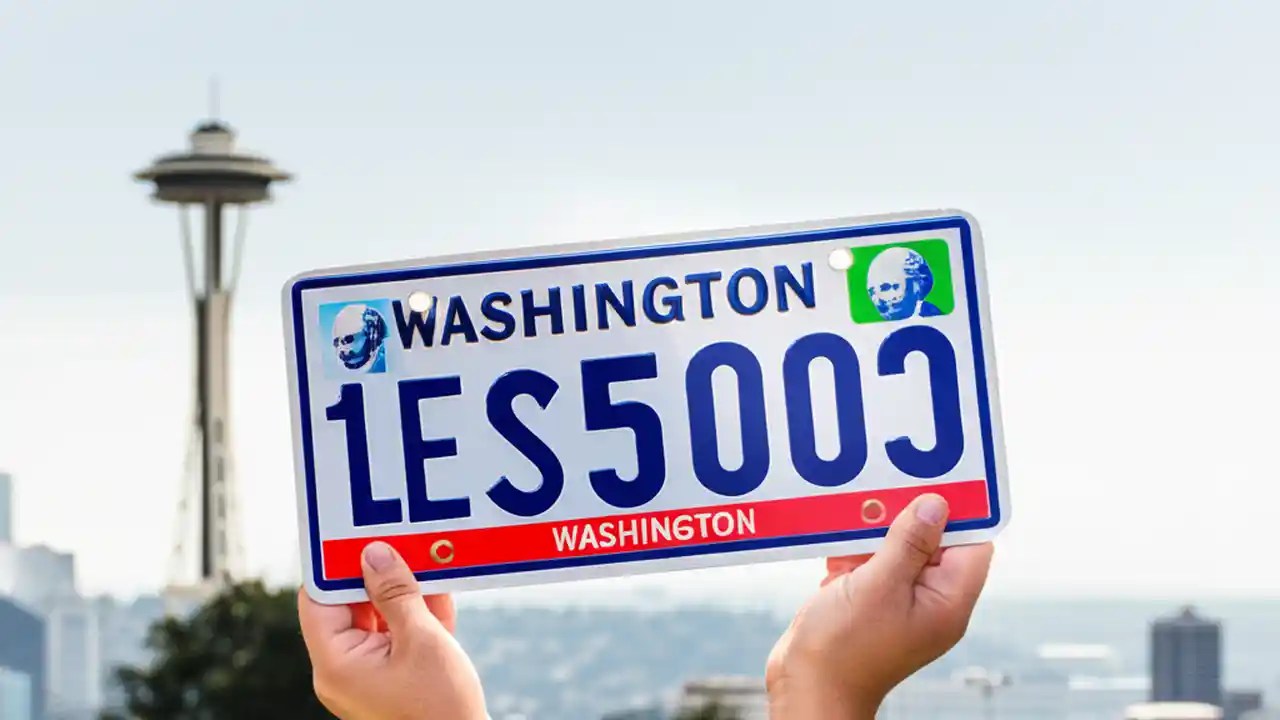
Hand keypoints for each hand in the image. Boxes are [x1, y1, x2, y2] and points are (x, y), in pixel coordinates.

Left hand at [298, 541, 487, 719]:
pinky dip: (416, 615)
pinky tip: (439, 592)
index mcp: (336, 663)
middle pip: (350, 605)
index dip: (337, 564)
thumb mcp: (424, 641)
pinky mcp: (389, 678)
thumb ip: (397, 593)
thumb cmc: (442, 709)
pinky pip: (394, 636)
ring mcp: (365, 676)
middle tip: (402, 540)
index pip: (319, 599)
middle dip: (380, 573)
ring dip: (404, 592)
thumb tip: (374, 553)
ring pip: (377, 618)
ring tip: (428, 561)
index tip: (359, 533)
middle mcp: (342, 670)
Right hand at [765, 494, 993, 718]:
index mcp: (946, 602)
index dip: (959, 512)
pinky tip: (835, 544)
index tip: (936, 480)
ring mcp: (898, 602)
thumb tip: (937, 505)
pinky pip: (870, 563)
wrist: (804, 686)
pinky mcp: (869, 601)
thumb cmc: (843, 649)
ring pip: (897, 548)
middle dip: (906, 516)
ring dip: (873, 532)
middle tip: (885, 490)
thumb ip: (908, 543)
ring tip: (852, 516)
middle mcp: (929, 601)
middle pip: (933, 541)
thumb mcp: (878, 585)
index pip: (972, 545)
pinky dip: (852, 550)